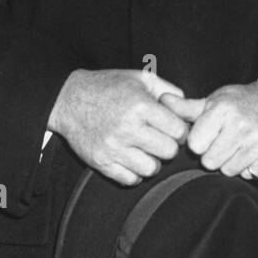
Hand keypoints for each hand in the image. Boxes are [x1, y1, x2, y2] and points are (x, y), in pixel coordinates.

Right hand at [48, 69, 189, 186]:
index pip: (178, 130)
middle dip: (169, 146)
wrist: (69, 99)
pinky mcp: (101, 163)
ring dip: (152, 161)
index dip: (180, 130)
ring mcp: (113, 148)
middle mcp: (127, 128)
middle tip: (160, 139)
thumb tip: (188, 106)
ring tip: (145, 149)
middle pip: (168, 152)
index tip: (173, 128)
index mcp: (140, 105)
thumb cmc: (108, 86)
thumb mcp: (139, 78)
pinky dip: (135, 172)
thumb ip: (167, 89)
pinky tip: (131, 158)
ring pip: (152, 169)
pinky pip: (131, 179)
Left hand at [161, 81, 257, 179]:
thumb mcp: (216, 100)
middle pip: (210, 162)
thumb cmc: (243, 102)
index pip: (195, 145)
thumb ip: (187, 108)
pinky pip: (250, 174)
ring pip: (229, 170)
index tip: (207, 136)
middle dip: (214, 155)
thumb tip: (161, 101)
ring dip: (231, 162)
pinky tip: (253, 152)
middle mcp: (242, 126)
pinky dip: (250, 167)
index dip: (199, 142)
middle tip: (224, 141)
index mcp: (223, 110)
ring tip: (238, 146)